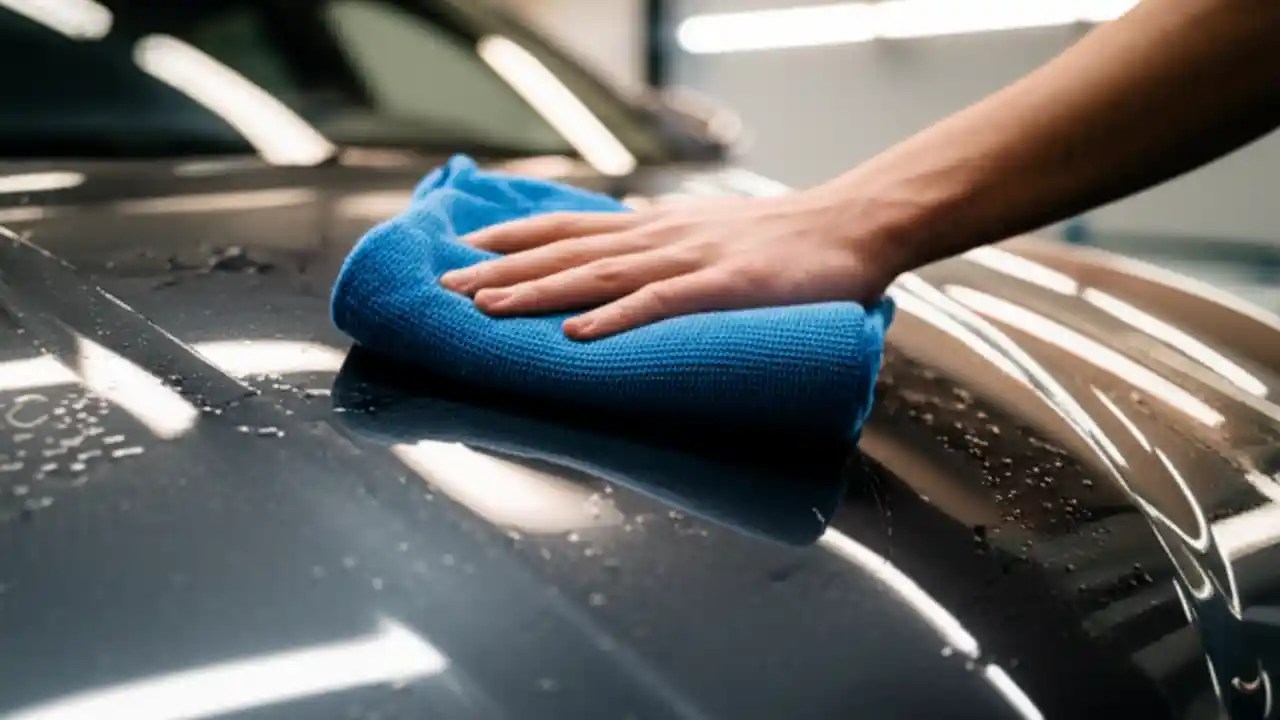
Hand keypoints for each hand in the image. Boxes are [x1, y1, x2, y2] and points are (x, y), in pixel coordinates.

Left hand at [439, 192, 900, 339]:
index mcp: (657, 225)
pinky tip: (577, 336)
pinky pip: (659, 303)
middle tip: (447, 290)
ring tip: (488, 310)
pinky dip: (615, 318)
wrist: (850, 226)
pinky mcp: (724, 286)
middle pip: (568, 252)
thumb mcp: (710, 229)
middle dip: (504, 271)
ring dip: (540, 292)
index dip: (515, 237)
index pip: (571, 226)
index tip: (466, 251)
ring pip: (599, 274)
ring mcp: (690, 259)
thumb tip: (624, 247)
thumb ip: (665, 239)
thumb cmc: (784, 237)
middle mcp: (660, 236)